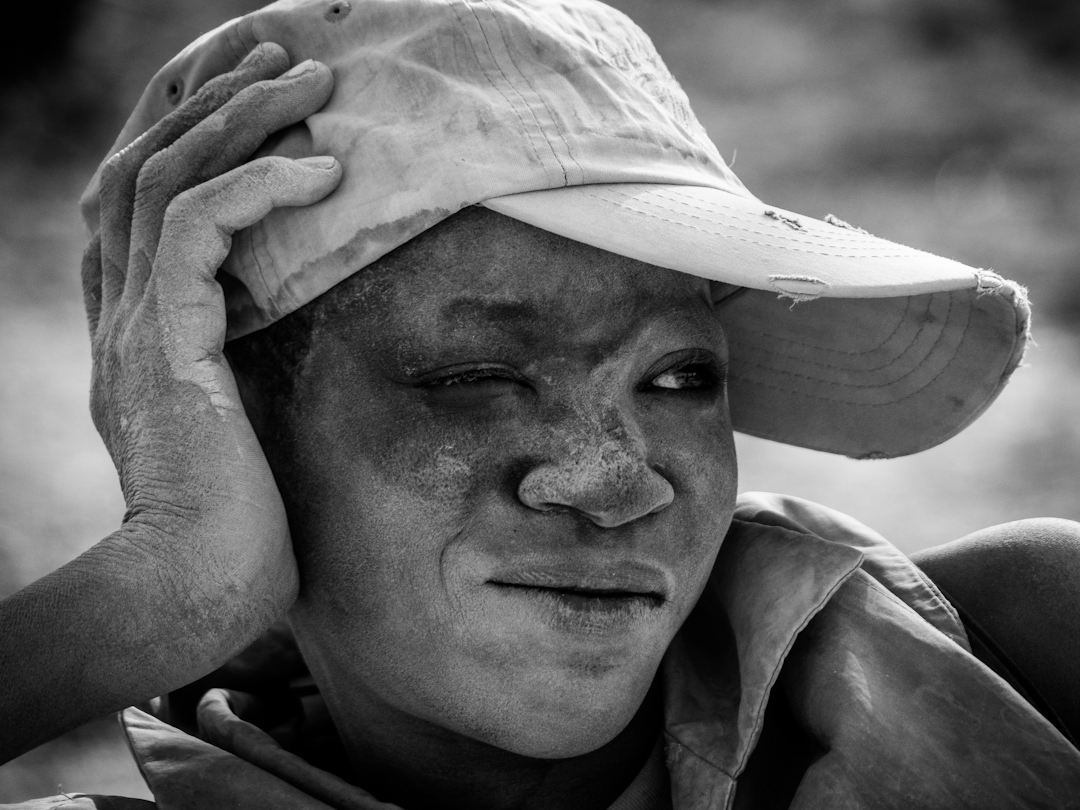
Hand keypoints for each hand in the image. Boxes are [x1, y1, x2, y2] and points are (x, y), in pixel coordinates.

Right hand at [0, 42, 340, 760]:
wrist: (199, 585)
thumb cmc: (239, 517)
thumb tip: (295, 315)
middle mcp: (119, 308)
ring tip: (311, 80)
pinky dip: (256, 188)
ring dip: (237, 118)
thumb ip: (246, 354)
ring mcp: (132, 324)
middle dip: (210, 93)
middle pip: (141, 160)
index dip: (187, 121)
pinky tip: (321, 170)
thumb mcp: (244, 413)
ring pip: (162, 176)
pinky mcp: (164, 344)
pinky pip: (195, 231)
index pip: (141, 190)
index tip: (251, 81)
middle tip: (281, 48)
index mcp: (137, 319)